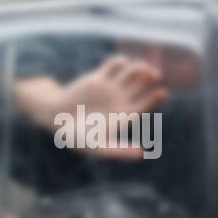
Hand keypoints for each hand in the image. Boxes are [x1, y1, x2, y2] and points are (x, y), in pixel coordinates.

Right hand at [16, 56, 168, 160]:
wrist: (56, 120)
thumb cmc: (78, 137)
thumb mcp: (99, 147)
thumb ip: (119, 151)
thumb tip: (141, 154)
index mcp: (124, 115)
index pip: (148, 103)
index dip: (156, 97)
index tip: (161, 92)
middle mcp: (120, 100)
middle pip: (144, 84)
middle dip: (150, 78)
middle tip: (154, 76)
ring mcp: (109, 88)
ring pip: (133, 72)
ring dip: (140, 67)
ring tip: (141, 69)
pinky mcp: (98, 79)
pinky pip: (115, 64)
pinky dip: (121, 62)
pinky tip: (120, 67)